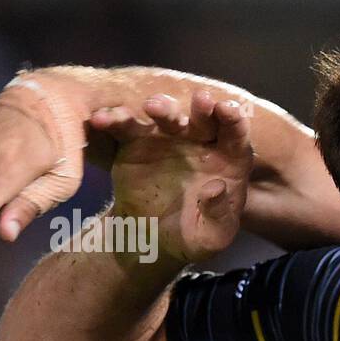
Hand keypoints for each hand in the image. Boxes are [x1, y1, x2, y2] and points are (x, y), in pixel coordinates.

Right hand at [104, 91, 253, 264]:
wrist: (151, 241)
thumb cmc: (192, 237)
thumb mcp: (211, 237)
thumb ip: (218, 215)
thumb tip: (216, 188)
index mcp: (227, 161)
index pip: (236, 136)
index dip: (234, 121)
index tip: (228, 110)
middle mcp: (200, 143)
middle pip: (204, 120)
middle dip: (203, 108)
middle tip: (201, 99)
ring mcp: (168, 139)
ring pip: (167, 117)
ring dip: (162, 108)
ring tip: (152, 106)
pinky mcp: (135, 143)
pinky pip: (125, 127)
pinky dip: (114, 120)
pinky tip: (103, 119)